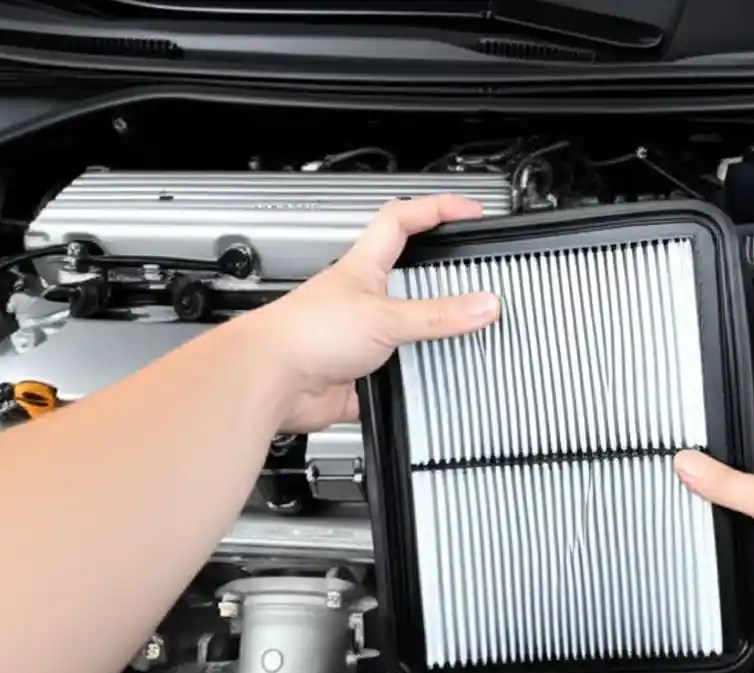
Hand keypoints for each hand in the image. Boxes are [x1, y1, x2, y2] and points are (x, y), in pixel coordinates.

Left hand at [258, 195, 500, 432]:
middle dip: (439, 276)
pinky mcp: (357, 372)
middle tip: (471, 275)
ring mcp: (358, 335)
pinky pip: (397, 374)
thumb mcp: (385, 317)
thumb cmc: (304, 334)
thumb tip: (483, 304)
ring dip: (428, 336)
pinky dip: (413, 380)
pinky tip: (426, 382)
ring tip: (458, 335)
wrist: (270, 381)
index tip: (470, 212)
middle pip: (408, 275)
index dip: (437, 209)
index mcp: (364, 266)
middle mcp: (360, 296)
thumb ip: (438, 315)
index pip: (402, 220)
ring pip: (406, 329)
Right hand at [675, 397, 753, 619]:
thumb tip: (686, 460)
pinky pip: (750, 538)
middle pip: (749, 459)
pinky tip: (718, 536)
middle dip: (722, 463)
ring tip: (695, 498)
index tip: (712, 407)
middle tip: (689, 461)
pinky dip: (736, 540)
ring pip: (746, 502)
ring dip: (727, 505)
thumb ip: (723, 481)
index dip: (742, 406)